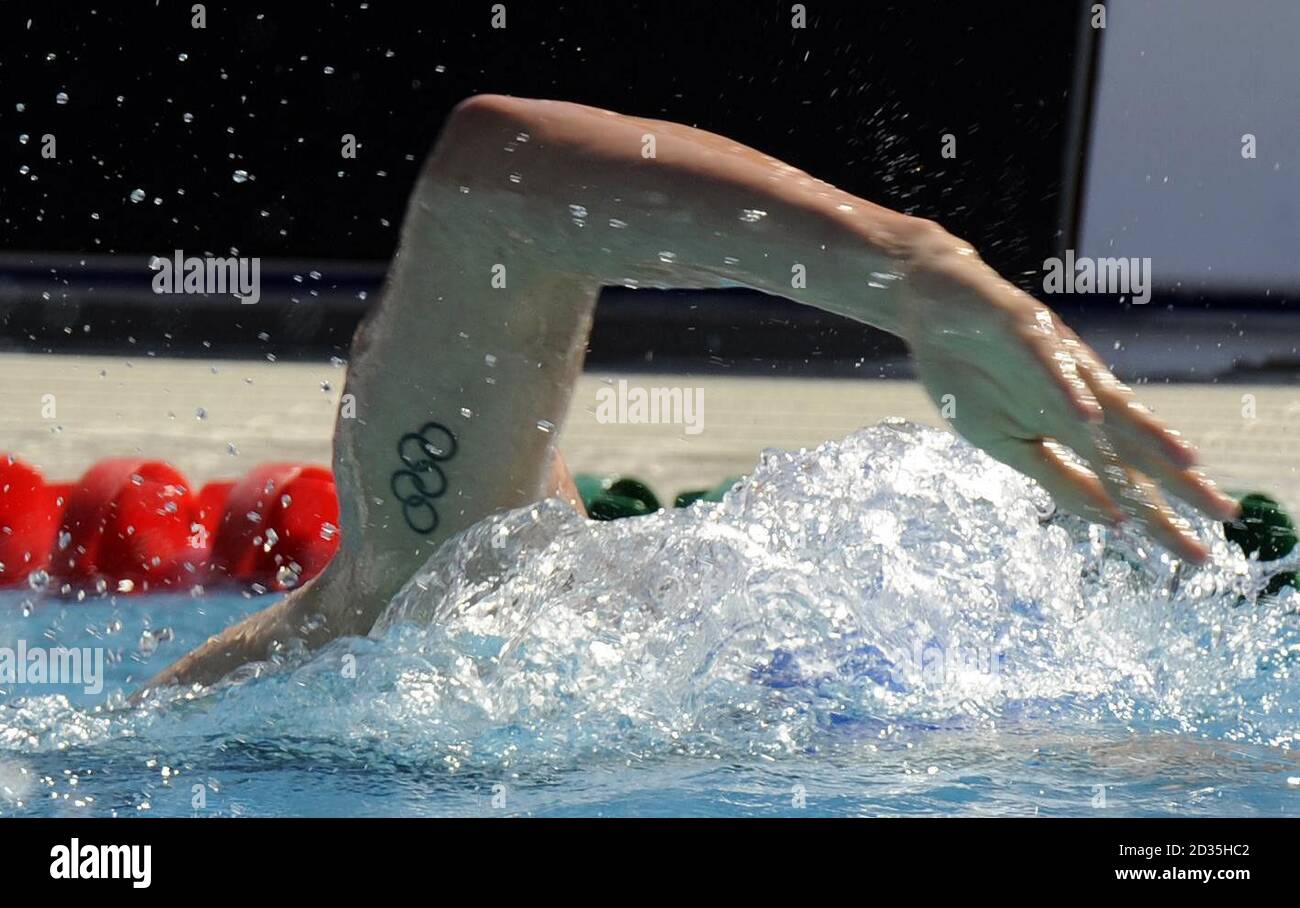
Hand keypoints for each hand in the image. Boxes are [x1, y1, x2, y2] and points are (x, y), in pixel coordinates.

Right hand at [900, 240, 1238, 562]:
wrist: (936, 309)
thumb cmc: (973, 376)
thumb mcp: (1009, 445)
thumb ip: (1056, 477)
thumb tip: (1113, 518)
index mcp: (1075, 429)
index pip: (1126, 479)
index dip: (1160, 517)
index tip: (1195, 557)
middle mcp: (1081, 398)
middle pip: (1134, 447)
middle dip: (1178, 483)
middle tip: (1225, 516)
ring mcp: (1059, 367)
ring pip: (1109, 404)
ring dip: (1147, 434)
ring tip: (1186, 463)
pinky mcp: (1027, 334)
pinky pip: (1050, 368)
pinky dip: (1066, 390)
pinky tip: (1086, 418)